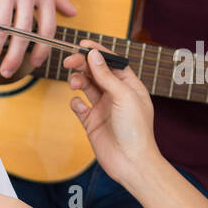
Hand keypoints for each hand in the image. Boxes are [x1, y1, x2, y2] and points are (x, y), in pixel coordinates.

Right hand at [62, 41, 158, 185]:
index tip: (83, 45)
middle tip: (70, 60)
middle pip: (96, 72)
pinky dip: (76, 103)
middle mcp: (116, 95)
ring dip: (78, 81)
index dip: (98, 52)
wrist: (131, 162)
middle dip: (83, 64)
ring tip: (74, 83)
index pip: (112, 63)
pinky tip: (79, 106)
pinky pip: (79, 106)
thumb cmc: (137, 131)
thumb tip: (95, 55)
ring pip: (86, 86)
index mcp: (130, 86)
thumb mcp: (124, 97)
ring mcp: (103, 108)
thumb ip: (107, 75)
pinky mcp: (92, 122)